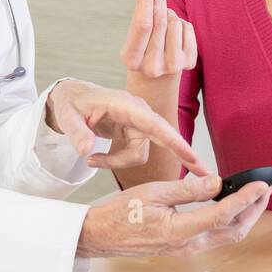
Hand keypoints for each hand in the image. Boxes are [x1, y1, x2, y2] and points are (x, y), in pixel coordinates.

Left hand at [45, 78, 210, 177]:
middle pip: (157, 140)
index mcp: (125, 105)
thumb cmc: (72, 103)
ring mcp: (138, 125)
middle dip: (181, 153)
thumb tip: (86, 150)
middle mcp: (137, 114)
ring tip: (91, 158)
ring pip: (138, 155)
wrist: (73, 99)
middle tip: (205, 172)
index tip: (194, 158)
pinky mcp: (135, 134)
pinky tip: (97, 156)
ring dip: (116, 162)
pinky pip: (131, 156)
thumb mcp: (67, 116)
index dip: (175, 142)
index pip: (155, 124)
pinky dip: (115, 161)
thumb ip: (76, 132)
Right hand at [76, 174, 271, 257]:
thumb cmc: (120, 212)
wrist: (100, 235)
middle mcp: (187, 246)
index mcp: (179, 231)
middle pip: (233, 232)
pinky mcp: (182, 248)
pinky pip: (213, 236)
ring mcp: (185, 250)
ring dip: (244, 216)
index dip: (246, 199)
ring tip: (254, 195)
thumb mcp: (154, 192)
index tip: (261, 184)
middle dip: (254, 210)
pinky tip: (229, 204)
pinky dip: (228, 220)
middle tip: (266, 188)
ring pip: (226, 236)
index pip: (223, 215)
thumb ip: (189, 189)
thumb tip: (218, 183)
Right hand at [119, 0, 196, 78]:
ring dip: (169, 14)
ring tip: (164, 21)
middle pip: (159, 22)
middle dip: (157, 1)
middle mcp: (152, 67)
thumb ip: (138, 9)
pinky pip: (187, 28)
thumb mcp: (134, 32)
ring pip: (175, 23)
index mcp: (132, 60)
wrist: (157, 75)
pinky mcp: (188, 63)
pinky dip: (181, 23)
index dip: (144, 2)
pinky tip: (174, 32)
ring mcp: (172, 66)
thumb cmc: (143, 45)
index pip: (142, 25)